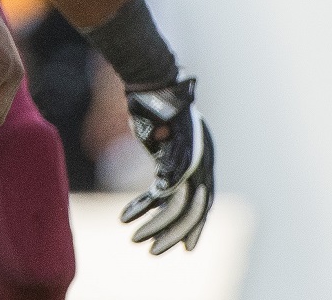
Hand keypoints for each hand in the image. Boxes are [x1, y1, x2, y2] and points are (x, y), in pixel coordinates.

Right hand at [121, 77, 215, 253]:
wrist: (152, 80)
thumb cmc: (152, 106)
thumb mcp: (162, 139)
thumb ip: (166, 163)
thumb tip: (162, 187)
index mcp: (203, 158)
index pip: (204, 201)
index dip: (195, 226)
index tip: (185, 247)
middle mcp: (203, 161)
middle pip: (195, 209)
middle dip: (175, 234)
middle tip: (156, 252)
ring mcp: (191, 159)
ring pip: (179, 207)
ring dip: (157, 227)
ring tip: (137, 241)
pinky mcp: (174, 157)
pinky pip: (160, 193)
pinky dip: (143, 208)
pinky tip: (126, 216)